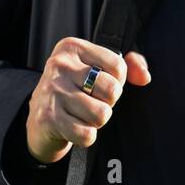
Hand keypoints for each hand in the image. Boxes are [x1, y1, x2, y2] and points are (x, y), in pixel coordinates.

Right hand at [25, 37, 150, 164]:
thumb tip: (144, 77)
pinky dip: (86, 137)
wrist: (39, 121)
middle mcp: (59, 65)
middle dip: (108, 103)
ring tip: (82, 115)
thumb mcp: (98, 69)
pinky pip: (86, 134)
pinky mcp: (48, 118)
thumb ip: (129, 65)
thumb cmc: (76, 91)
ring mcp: (52, 91)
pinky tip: (74, 128)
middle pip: (111, 90)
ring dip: (96, 121)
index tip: (100, 85)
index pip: (118, 66)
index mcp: (72, 47)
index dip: (117, 82)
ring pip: (101, 114)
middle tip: (92, 102)